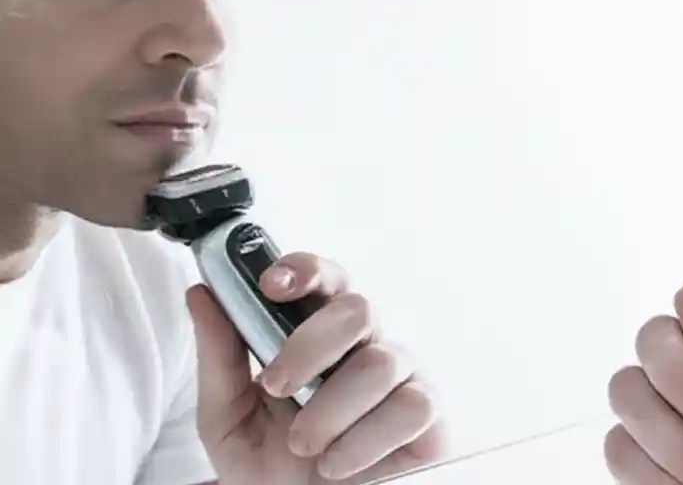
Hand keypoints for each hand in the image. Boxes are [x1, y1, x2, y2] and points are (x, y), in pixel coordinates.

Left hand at [186, 252, 447, 483]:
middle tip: (277, 387)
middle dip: (310, 347)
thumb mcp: (226, 415)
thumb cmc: (267, 464)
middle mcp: (368, 344)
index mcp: (321, 333)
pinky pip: (409, 408)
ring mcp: (403, 376)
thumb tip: (202, 296)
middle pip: (359, 308)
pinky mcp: (428, 413)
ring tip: (304, 444)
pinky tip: (338, 461)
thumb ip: (218, 356)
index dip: (305, 270)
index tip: (270, 286)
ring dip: (329, 411)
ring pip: (379, 364)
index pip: (326, 278)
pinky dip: (362, 441)